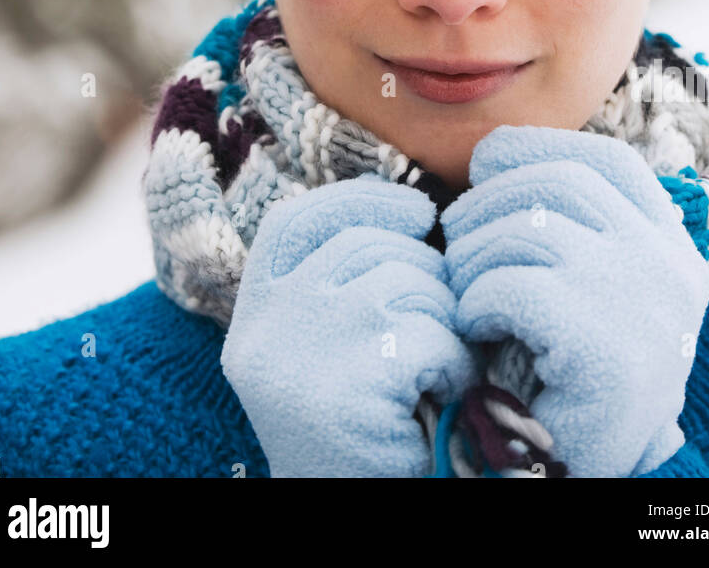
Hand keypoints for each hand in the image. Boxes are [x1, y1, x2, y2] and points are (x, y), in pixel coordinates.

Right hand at [221, 173, 478, 477]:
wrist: (347, 508)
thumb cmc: (355, 426)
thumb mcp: (318, 345)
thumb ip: (337, 281)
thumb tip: (412, 208)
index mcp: (252, 313)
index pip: (296, 221)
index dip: (362, 201)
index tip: (417, 210)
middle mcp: (268, 324)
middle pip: (366, 244)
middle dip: (422, 272)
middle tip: (436, 321)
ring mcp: (306, 348)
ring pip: (407, 281)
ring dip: (443, 318)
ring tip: (437, 362)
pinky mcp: (352, 383)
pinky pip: (433, 335)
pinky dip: (455, 360)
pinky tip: (446, 390)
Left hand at [440, 125, 708, 477]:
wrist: (588, 475)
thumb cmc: (569, 376)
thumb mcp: (588, 285)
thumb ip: (567, 223)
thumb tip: (494, 149)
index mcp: (672, 247)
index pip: (609, 161)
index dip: (540, 149)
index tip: (489, 164)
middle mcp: (668, 265)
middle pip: (559, 183)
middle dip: (487, 203)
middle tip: (455, 241)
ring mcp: (642, 302)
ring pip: (526, 229)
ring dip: (472, 257)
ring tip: (463, 294)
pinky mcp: (604, 347)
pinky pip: (508, 287)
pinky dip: (475, 303)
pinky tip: (476, 330)